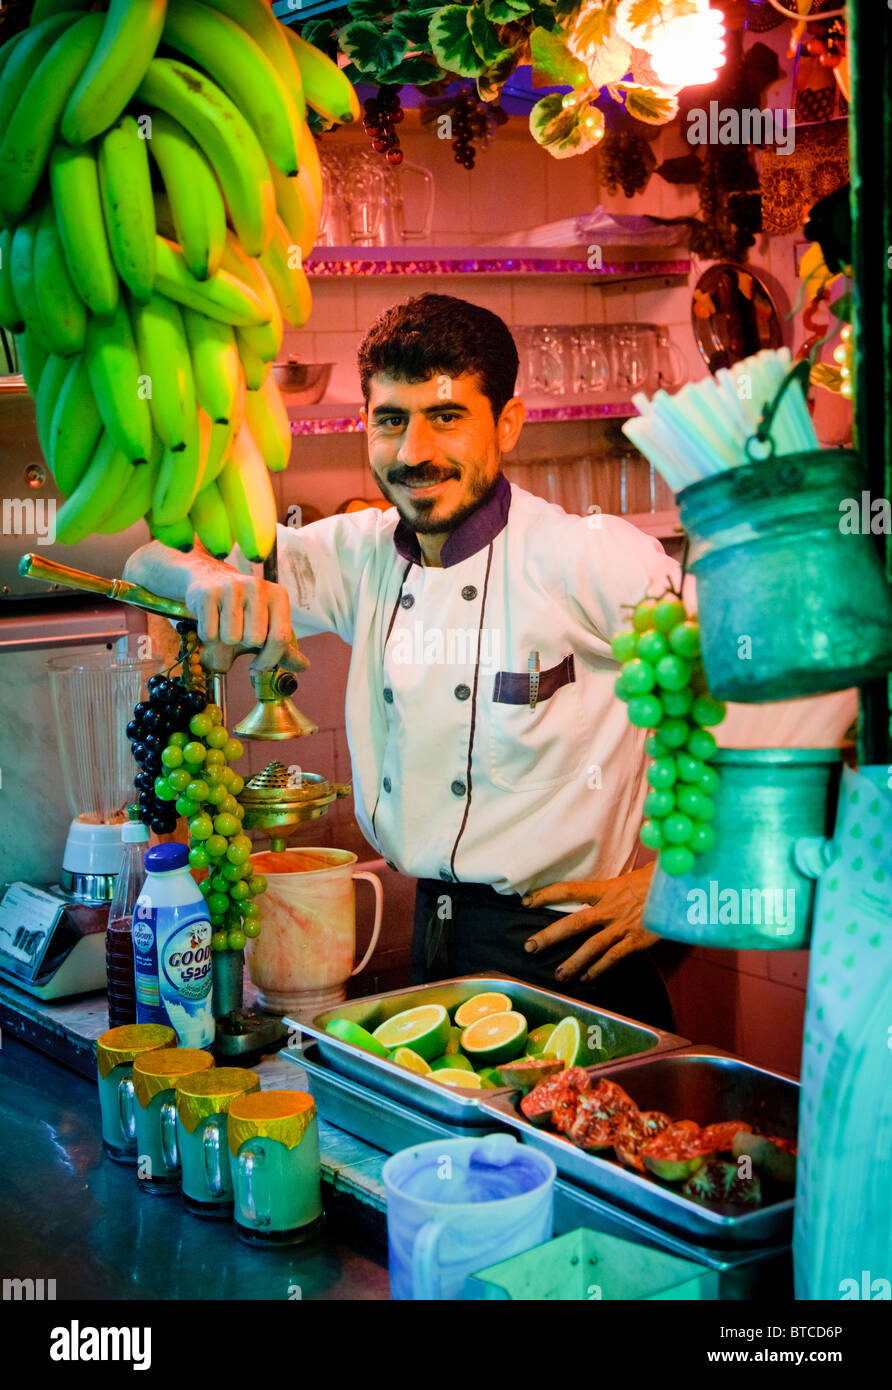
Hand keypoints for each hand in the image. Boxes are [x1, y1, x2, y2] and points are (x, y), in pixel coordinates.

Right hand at [124, 540, 305, 672]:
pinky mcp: (208, 593)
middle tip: (239, 632)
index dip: (269, 660)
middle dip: (244, 644)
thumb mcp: (266, 627)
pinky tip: (211, 620)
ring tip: (224, 624)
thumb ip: (284, 649)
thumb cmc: (242, 611)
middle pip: (255, 639)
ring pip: (231, 638)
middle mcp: (258, 587)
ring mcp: (232, 587)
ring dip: (225, 640)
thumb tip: (304, 667)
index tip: (257, 669)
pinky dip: (208, 636)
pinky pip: (209, 633)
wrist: (209, 581)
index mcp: (278, 595)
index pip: (280, 638)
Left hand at [521, 864, 658, 984]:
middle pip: (574, 922)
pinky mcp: (637, 941)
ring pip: (592, 946)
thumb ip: (615, 887)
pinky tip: (587, 978)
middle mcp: (611, 908)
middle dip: (550, 935)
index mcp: (607, 888)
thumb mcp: (632, 877)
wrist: (684, 888)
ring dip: (573, 962)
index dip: (546, 894)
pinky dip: (599, 969)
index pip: (570, 890)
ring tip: (558, 975)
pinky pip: (614, 958)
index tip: (526, 901)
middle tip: (530, 947)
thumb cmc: (658, 881)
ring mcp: (623, 926)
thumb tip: (604, 889)